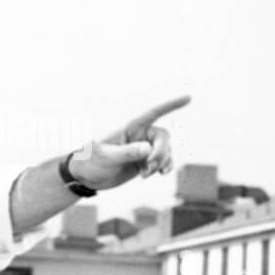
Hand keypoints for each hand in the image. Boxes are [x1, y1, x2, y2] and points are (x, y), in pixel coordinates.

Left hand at [68, 95, 190, 190]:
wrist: (85, 176)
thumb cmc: (90, 161)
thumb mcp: (107, 157)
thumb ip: (128, 153)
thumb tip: (149, 149)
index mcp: (130, 128)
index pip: (154, 113)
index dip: (171, 106)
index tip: (189, 98)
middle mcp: (139, 136)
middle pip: (163, 138)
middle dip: (161, 153)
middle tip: (149, 167)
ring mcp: (142, 149)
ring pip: (165, 151)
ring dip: (160, 163)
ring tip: (145, 174)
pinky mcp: (143, 162)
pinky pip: (162, 162)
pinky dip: (163, 167)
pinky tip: (157, 174)